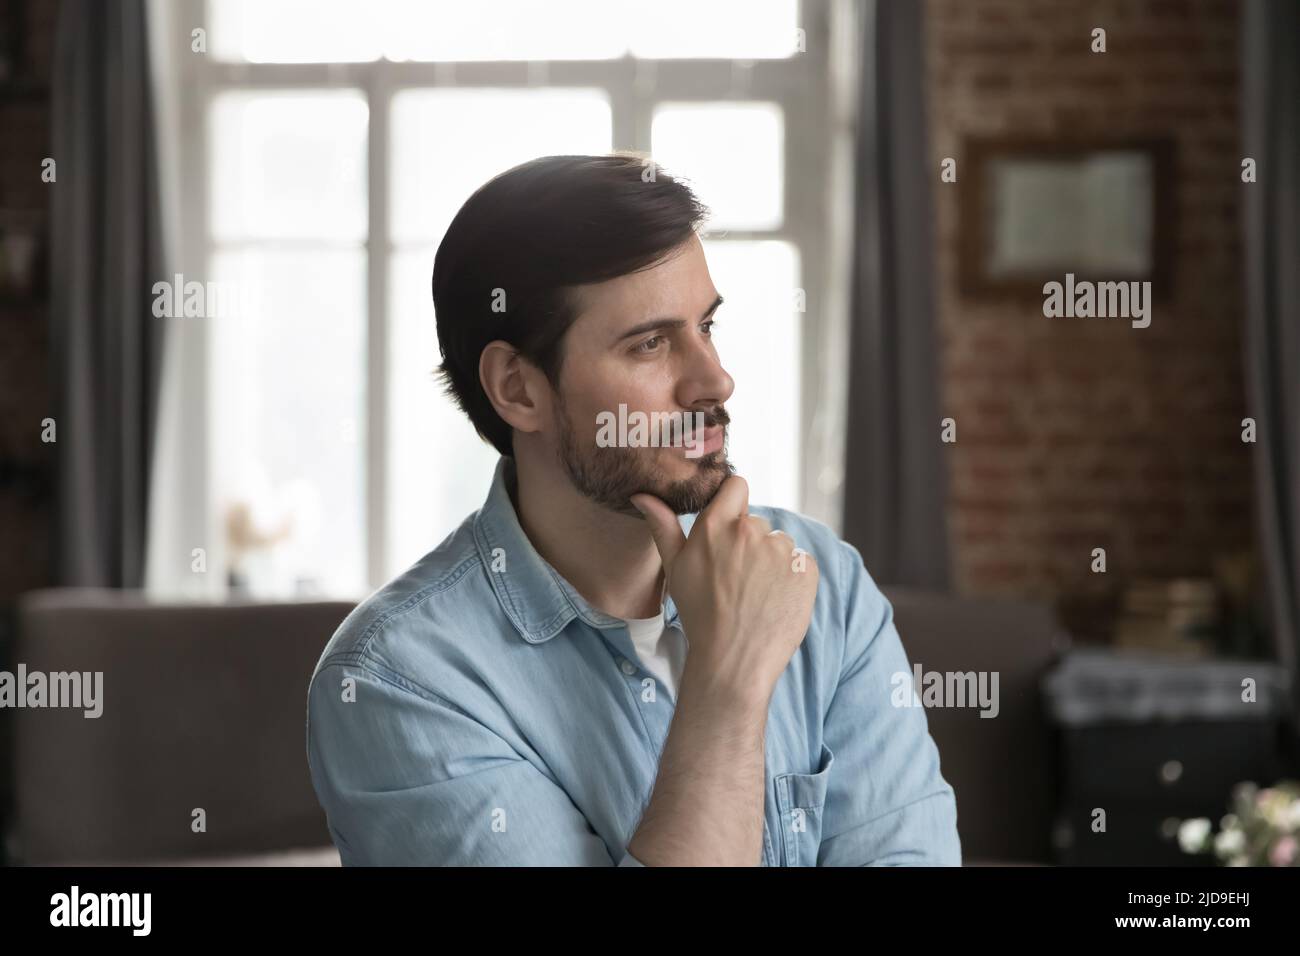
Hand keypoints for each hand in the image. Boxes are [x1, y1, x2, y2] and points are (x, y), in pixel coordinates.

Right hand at [630, 475, 818, 705]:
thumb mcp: (675, 568)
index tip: (730, 525)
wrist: (733, 661)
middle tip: (737, 579)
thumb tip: (642, 495)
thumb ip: (662, 526)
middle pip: (757, 522)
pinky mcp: (806, 570)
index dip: (734, 502)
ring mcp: (781, 550)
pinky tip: (775, 601)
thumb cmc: (699, 615)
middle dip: (750, 543)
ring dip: (772, 561)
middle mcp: (750, 530)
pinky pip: (802, 563)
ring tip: (756, 594)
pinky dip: (793, 579)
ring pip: (780, 544)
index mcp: (716, 525)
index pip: (737, 485)